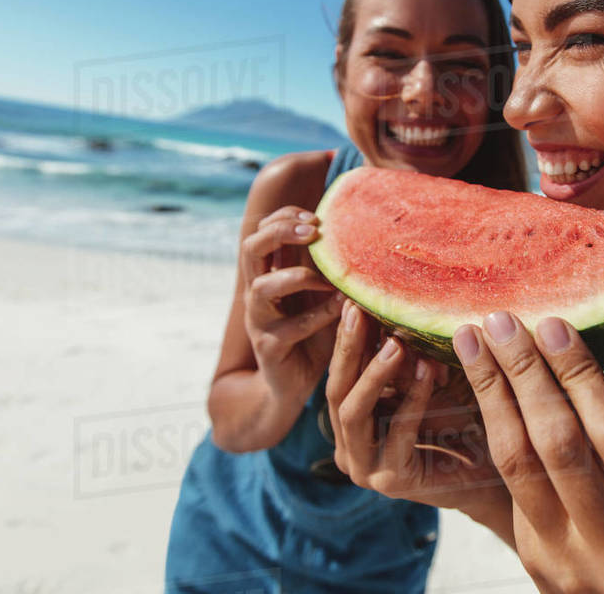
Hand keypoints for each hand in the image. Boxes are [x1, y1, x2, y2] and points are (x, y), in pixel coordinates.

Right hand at [241, 205, 340, 405]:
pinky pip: (290, 327)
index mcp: (266, 274)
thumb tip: (353, 234)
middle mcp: (256, 293)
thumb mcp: (316, 296)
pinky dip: (319, 314)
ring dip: (297, 276)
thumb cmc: (310, 334)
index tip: (316, 217)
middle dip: (280, 232)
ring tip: (326, 279)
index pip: (261, 231)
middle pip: (250, 248)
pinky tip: (341, 308)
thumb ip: (322, 269)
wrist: (290, 385)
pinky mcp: (269, 347)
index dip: (284, 217)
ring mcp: (259, 321)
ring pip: (261, 288)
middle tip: (313, 232)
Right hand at [325, 300, 505, 512]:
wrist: (491, 474)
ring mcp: (364, 468)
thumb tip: (387, 307)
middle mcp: (348, 448)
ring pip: (353, 413)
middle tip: (359, 312)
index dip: (344, 339)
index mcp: (350, 423)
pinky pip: (396, 432)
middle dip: (348, 349)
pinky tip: (425, 370)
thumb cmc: (458, 422)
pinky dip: (411, 399)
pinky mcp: (389, 481)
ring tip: (395, 342)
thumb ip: (401, 357)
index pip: (338, 375)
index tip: (353, 300)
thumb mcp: (421, 381)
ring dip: (373, 374)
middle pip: (335, 390)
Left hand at [455, 311, 603, 593]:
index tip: (553, 325)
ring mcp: (567, 559)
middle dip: (526, 375)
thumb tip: (568, 353)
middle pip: (560, 445)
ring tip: (472, 341)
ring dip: (492, 393)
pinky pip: (507, 482)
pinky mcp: (532, 558)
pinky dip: (494, 425)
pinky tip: (481, 386)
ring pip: (518, 464)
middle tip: (501, 321)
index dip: (581, 376)